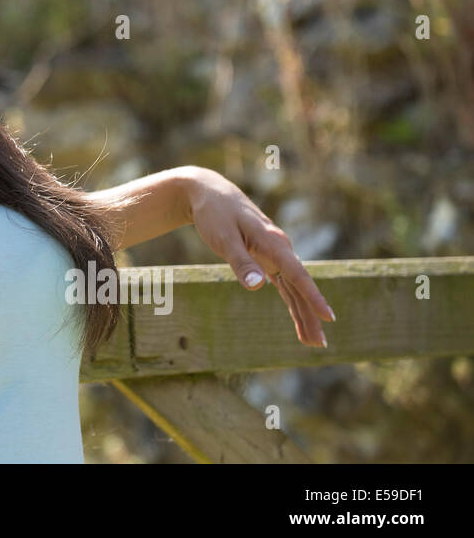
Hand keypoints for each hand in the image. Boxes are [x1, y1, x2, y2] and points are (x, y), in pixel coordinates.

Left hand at [180, 167, 335, 347]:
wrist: (208, 192)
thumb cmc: (214, 213)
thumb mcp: (222, 237)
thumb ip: (240, 261)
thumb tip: (257, 286)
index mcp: (272, 241)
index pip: (297, 273)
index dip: (313, 296)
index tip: (327, 317)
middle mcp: (280, 248)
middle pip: (300, 286)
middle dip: (310, 315)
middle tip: (319, 345)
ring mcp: (275, 254)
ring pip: (294, 289)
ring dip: (303, 314)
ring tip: (313, 343)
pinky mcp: (267, 259)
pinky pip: (284, 285)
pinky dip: (292, 303)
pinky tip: (300, 321)